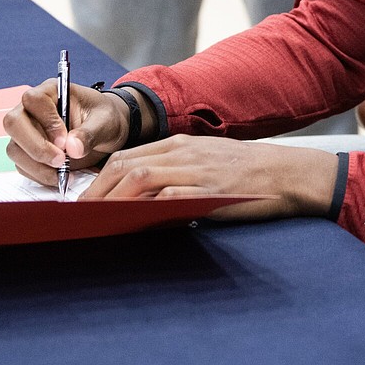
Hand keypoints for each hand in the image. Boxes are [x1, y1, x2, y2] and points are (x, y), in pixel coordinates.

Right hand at [3, 80, 128, 185]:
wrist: (106, 133)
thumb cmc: (105, 118)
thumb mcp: (105, 122)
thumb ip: (89, 133)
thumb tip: (72, 148)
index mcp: (52, 91)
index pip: (34, 100)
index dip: (46, 121)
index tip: (64, 141)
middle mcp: (33, 110)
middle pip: (14, 123)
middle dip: (35, 146)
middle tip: (60, 161)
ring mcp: (27, 131)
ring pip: (15, 148)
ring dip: (37, 165)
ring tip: (64, 173)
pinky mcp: (28, 152)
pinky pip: (23, 165)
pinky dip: (39, 175)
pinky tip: (60, 177)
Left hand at [82, 135, 340, 220]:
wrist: (284, 174)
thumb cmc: (245, 172)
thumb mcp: (206, 160)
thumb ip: (176, 171)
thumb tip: (142, 196)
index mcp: (179, 144)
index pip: (128, 156)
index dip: (101, 177)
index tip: (85, 198)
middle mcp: (182, 152)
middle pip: (126, 165)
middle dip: (97, 190)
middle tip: (80, 213)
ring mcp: (195, 170)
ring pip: (140, 178)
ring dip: (113, 199)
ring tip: (97, 219)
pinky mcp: (208, 190)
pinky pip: (169, 197)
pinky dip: (145, 208)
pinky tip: (132, 222)